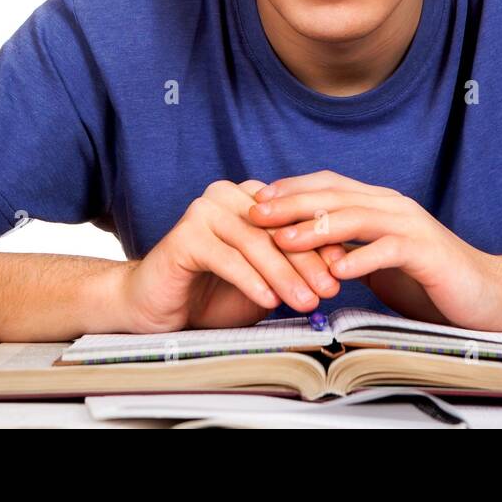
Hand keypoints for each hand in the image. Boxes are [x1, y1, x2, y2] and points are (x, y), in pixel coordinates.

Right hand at [118, 179, 345, 331]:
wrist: (156, 305)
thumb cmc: (211, 293)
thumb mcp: (262, 280)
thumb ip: (291, 268)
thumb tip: (337, 270)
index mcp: (249, 198)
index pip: (292, 218)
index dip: (320, 244)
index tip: (345, 271)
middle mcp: (227, 196)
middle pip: (276, 229)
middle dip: (307, 262)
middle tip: (329, 290)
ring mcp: (203, 211)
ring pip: (254, 243)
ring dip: (283, 275)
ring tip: (305, 301)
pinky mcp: (184, 234)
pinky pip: (226, 258)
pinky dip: (250, 281)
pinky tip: (269, 302)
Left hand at [248, 170, 501, 330]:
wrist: (488, 295)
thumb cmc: (429, 282)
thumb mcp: (377, 263)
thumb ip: (345, 250)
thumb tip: (300, 251)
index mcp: (379, 206)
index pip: (328, 186)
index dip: (291, 189)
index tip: (256, 200)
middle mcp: (393, 208)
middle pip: (335, 196)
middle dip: (292, 203)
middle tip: (256, 214)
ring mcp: (412, 227)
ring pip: (357, 217)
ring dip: (317, 228)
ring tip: (284, 240)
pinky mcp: (428, 254)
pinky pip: (389, 250)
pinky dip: (361, 258)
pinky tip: (337, 270)